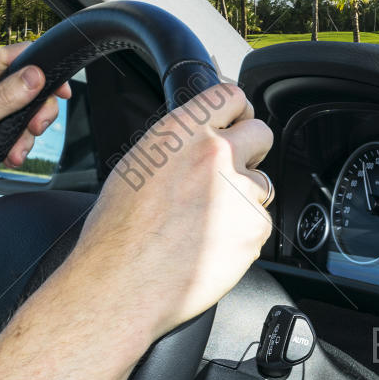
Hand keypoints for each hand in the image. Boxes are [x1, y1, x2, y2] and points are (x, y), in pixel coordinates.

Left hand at [0, 42, 69, 206]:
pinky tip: (9, 156)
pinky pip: (10, 125)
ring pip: (22, 109)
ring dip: (26, 133)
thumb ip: (7, 98)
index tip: (61, 92)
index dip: (45, 70)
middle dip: (37, 111)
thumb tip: (37, 74)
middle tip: (34, 131)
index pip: (21, 54)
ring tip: (15, 153)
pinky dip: (15, 141)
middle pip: (27, 85)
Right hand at [66, 84, 272, 343]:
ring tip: (208, 221)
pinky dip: (243, 232)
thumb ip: (176, 145)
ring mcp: (240, 190)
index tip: (237, 120)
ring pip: (262, 182)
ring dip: (244, 196)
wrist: (122, 283)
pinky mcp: (255, 226)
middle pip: (260, 133)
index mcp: (182, 132)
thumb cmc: (117, 234)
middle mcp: (216, 154)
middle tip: (229, 174)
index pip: (230, 96)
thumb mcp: (138, 166)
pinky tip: (212, 244)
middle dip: (250, 150)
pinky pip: (260, 220)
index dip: (236, 110)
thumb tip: (197, 139)